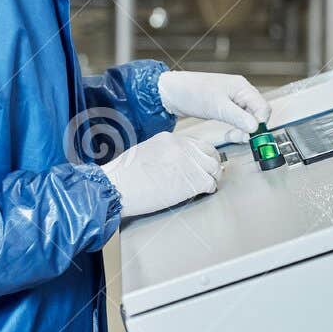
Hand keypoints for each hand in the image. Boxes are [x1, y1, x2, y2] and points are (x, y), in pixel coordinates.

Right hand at [101, 132, 223, 219]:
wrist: (118, 186)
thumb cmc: (125, 174)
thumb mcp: (145, 152)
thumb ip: (163, 153)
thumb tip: (173, 163)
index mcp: (170, 139)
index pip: (195, 143)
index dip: (201, 155)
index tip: (201, 163)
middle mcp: (182, 147)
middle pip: (209, 152)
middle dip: (211, 163)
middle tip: (210, 173)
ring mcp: (189, 162)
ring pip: (214, 167)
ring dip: (213, 176)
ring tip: (208, 184)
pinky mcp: (192, 181)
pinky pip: (210, 183)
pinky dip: (210, 188)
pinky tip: (205, 192)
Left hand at [157, 70, 270, 142]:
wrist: (172, 92)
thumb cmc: (192, 92)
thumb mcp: (217, 107)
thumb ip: (238, 117)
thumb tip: (255, 127)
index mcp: (242, 87)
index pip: (263, 107)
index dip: (261, 123)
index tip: (251, 136)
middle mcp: (240, 92)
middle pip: (257, 113)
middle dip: (252, 128)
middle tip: (240, 139)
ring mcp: (233, 99)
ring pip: (248, 118)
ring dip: (243, 130)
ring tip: (232, 137)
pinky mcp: (225, 107)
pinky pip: (238, 119)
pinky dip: (236, 128)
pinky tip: (230, 134)